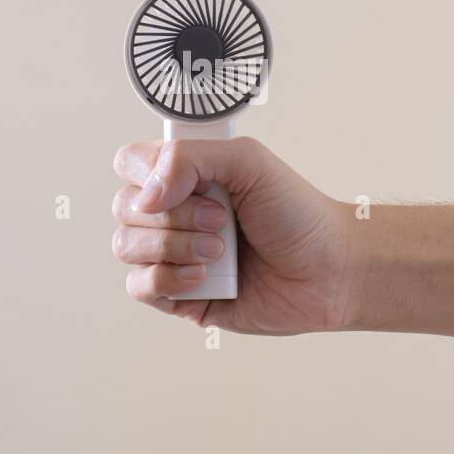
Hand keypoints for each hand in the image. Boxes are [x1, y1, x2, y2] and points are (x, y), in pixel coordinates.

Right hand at [111, 137, 354, 333]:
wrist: (329, 270)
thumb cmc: (298, 214)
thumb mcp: (249, 161)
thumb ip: (189, 157)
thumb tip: (145, 194)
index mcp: (185, 175)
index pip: (130, 163)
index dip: (146, 173)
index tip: (183, 184)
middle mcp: (173, 213)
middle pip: (124, 206)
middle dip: (173, 216)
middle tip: (221, 220)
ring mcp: (173, 255)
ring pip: (126, 246)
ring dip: (174, 247)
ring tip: (219, 251)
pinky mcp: (177, 296)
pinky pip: (139, 286)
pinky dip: (169, 279)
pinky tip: (205, 277)